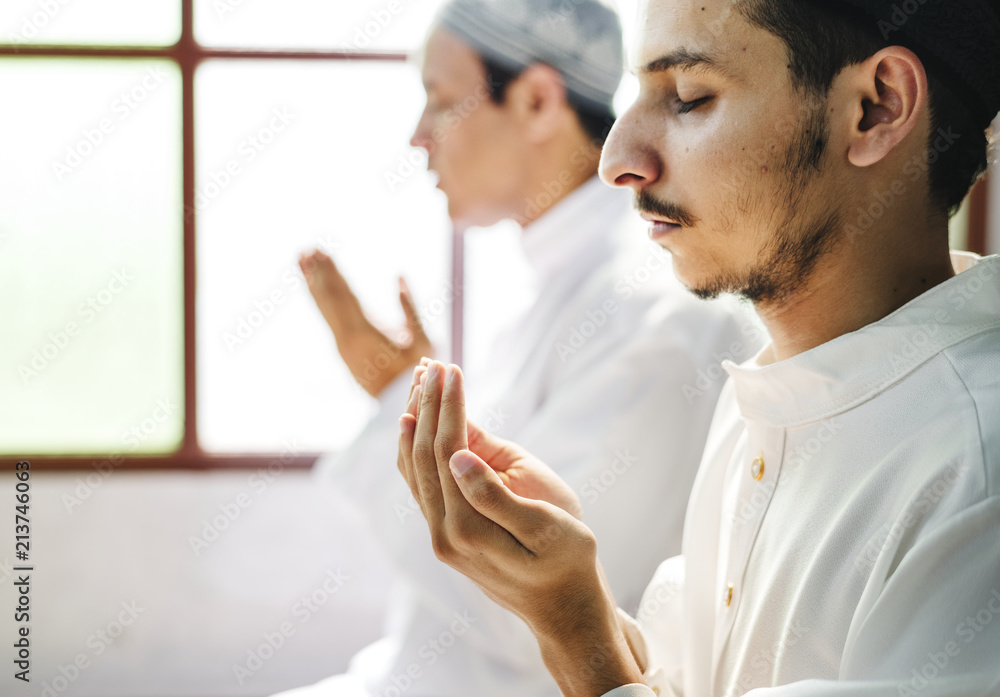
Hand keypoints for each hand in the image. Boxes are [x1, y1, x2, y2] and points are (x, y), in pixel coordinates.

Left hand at [299, 250, 431, 396]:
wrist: (401, 404)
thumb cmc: (417, 371)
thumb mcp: (423, 340)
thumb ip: (410, 307)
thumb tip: (400, 277)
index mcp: (366, 331)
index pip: (343, 294)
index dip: (331, 272)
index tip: (320, 251)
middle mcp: (348, 337)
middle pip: (329, 297)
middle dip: (318, 272)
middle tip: (306, 248)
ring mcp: (342, 343)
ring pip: (324, 307)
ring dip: (313, 283)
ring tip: (302, 259)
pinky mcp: (343, 348)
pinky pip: (327, 317)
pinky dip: (319, 298)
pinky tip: (313, 286)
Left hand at [397, 361, 642, 695]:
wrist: (562, 605)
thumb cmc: (566, 558)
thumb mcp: (546, 524)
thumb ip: (497, 493)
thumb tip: (458, 455)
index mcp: (468, 527)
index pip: (448, 450)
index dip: (449, 406)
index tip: (451, 368)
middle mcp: (442, 533)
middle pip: (424, 454)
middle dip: (428, 404)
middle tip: (431, 362)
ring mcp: (438, 535)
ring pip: (414, 467)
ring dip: (417, 421)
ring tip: (418, 381)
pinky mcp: (442, 533)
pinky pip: (418, 481)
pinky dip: (414, 446)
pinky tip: (414, 423)